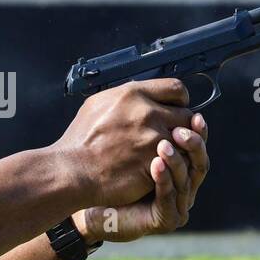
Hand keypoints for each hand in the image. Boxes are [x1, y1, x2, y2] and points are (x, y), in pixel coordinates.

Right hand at [53, 78, 199, 208]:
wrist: (72, 170)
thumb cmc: (80, 141)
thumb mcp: (98, 104)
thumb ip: (125, 97)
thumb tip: (140, 94)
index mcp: (133, 94)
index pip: (177, 89)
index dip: (180, 101)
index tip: (175, 110)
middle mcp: (147, 113)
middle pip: (187, 116)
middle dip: (180, 127)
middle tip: (169, 136)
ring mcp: (153, 140)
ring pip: (185, 142)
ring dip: (178, 148)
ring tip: (163, 153)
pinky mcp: (156, 163)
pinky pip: (177, 163)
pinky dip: (170, 166)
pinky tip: (157, 168)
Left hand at [74, 115, 209, 241]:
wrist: (83, 196)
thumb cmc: (103, 166)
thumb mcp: (125, 136)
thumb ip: (143, 120)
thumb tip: (154, 90)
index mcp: (176, 162)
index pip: (196, 142)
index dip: (195, 126)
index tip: (189, 108)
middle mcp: (182, 183)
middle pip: (199, 158)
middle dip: (191, 141)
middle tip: (179, 128)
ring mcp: (178, 203)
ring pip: (188, 178)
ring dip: (177, 159)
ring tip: (163, 145)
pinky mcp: (166, 219)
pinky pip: (169, 198)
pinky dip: (164, 180)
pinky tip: (155, 165)